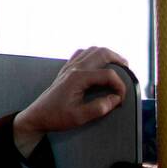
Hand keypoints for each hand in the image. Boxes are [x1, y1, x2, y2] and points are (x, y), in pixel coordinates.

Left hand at [13, 46, 128, 156]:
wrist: (37, 116)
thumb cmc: (56, 117)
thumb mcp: (80, 117)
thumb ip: (100, 108)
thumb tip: (116, 98)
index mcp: (78, 78)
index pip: (108, 74)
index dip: (120, 86)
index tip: (121, 100)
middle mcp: (74, 68)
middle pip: (102, 52)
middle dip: (119, 61)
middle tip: (128, 73)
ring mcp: (69, 67)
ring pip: (92, 50)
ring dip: (108, 55)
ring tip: (118, 68)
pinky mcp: (66, 69)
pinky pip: (82, 54)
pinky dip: (95, 56)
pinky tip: (99, 66)